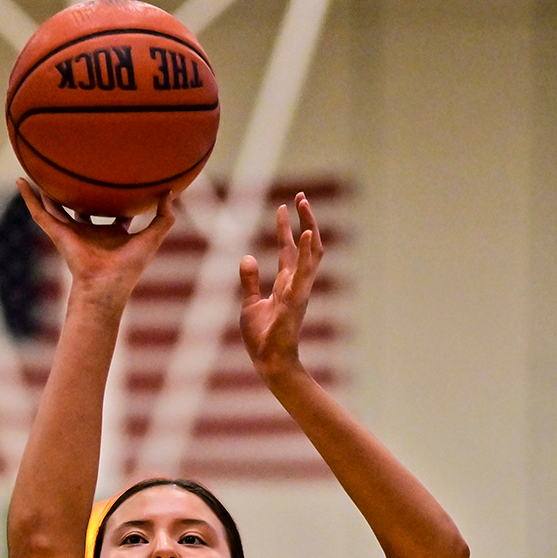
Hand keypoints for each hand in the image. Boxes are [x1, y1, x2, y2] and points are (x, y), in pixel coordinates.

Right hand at [17, 179, 174, 306]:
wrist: (107, 282)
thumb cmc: (129, 266)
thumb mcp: (152, 236)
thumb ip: (164, 217)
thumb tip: (170, 193)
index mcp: (109, 232)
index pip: (110, 211)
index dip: (112, 197)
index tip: (113, 181)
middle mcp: (88, 229)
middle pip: (79, 205)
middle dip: (76, 190)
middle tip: (73, 171)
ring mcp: (70, 230)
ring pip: (54, 205)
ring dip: (44, 190)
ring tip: (36, 171)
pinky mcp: (56, 232)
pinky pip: (39, 211)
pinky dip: (28, 197)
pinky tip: (20, 181)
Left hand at [239, 192, 323, 380]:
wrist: (268, 361)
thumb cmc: (262, 337)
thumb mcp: (250, 303)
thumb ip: (249, 281)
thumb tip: (247, 257)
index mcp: (286, 284)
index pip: (288, 249)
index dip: (287, 227)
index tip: (283, 206)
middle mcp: (297, 283)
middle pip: (306, 245)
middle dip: (305, 220)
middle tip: (301, 196)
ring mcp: (300, 290)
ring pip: (310, 253)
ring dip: (308, 228)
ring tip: (304, 206)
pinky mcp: (296, 299)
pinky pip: (304, 272)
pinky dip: (306, 253)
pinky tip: (305, 234)